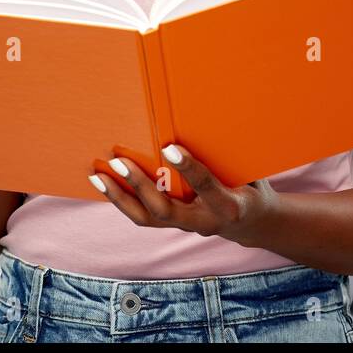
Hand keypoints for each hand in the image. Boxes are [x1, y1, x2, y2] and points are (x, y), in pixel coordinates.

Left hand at [90, 145, 279, 246]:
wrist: (253, 224)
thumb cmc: (253, 188)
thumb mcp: (254, 174)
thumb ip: (232, 159)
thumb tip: (214, 125)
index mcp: (229, 206)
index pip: (206, 186)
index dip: (188, 168)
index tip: (170, 147)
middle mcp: (204, 221)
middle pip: (165, 210)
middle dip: (140, 186)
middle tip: (119, 161)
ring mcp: (186, 227)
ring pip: (146, 219)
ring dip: (120, 198)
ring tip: (98, 176)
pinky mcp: (173, 226)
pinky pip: (143, 217)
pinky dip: (122, 201)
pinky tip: (105, 184)